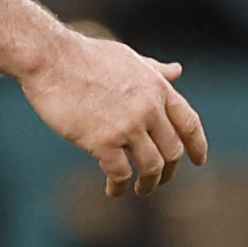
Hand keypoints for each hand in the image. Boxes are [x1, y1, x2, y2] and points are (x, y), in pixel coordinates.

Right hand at [19, 30, 207, 196]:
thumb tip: (177, 71)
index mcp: (156, 88)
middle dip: (168, 170)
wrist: (49, 58)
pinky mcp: (103, 141)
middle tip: (159, 180)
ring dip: (149, 183)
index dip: (197, 145)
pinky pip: (121, 173)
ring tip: (140, 190)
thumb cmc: (83, 55)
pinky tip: (113, 190)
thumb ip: (154, 70)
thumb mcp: (127, 58)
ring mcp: (127, 126)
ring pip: (151, 166)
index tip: (198, 160)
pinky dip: (120, 186)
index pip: (189, 123)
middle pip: (172, 151)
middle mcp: (148, 108)